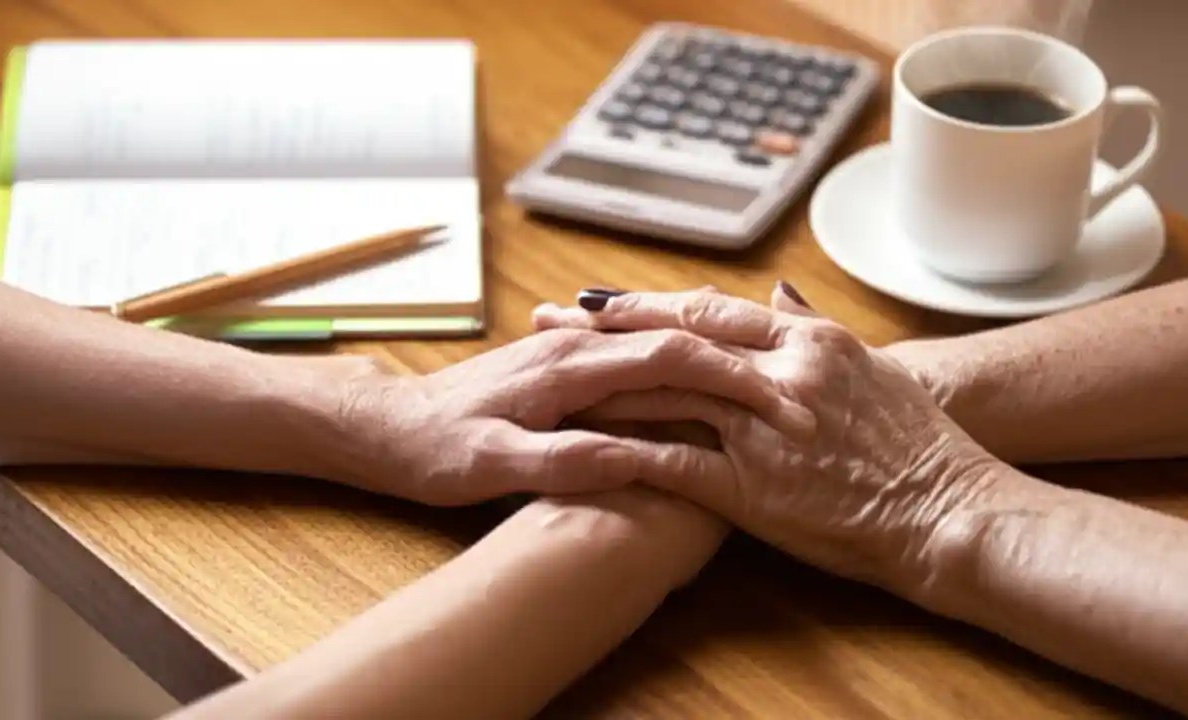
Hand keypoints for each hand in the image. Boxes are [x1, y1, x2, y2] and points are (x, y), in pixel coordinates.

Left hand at [317, 328, 799, 505]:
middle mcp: (576, 348)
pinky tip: (702, 390)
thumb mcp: (489, 465)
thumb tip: (629, 458)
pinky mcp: (564, 367)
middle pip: (676, 340)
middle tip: (800, 392)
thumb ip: (559, 461)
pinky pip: (634, 361)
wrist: (386, 427)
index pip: (668, 354)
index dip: (730, 374)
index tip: (782, 400)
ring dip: (714, 361)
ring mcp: (571, 353)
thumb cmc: (433, 449)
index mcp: (568, 366)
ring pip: (660, 346)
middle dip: (740, 362)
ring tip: (772, 386)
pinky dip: (675, 371)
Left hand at [533, 288, 1003, 598]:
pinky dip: (623, 454)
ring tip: (548, 380)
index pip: (708, 309)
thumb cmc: (916, 442)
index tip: (599, 299)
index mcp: (807, 342)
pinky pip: (674, 465)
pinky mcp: (752, 489)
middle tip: (547, 322)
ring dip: (600, 387)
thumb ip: (812, 326)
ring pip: (663, 396)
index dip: (647, 303)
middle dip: (604, 332)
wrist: (947, 511)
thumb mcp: (869, 366)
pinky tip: (579, 450)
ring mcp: (763, 431)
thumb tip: (778, 290)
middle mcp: (779, 376)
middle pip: (672, 343)